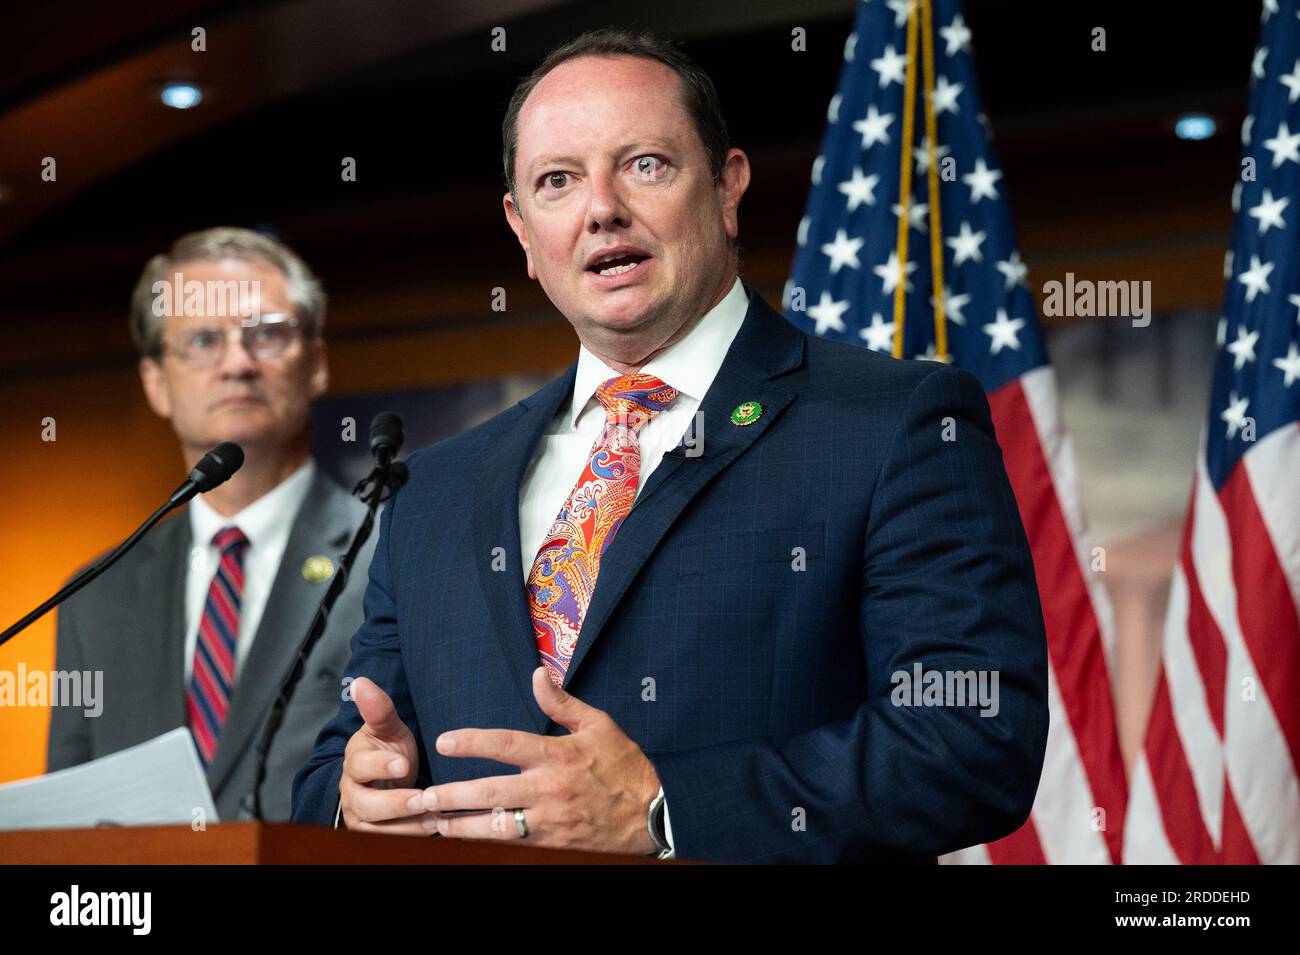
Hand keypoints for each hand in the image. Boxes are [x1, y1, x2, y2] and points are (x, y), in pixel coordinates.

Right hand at [339, 676, 436, 833]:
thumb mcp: (388, 728)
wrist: (386, 777)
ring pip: (377, 829)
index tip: (403, 763)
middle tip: (423, 800)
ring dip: (406, 827)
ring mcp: (361, 817)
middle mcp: (353, 793)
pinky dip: (410, 837)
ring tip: (434, 820)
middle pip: (367, 804)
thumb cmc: (387, 749)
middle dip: (395, 803)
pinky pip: (388, 841)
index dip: (380, 765)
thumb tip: (361, 681)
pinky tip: (434, 830)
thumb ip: (378, 709)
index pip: (361, 765)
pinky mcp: (374, 834)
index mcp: (355, 762)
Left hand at [419, 667, 660, 854]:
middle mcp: (549, 789)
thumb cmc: (624, 766)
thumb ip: (563, 702)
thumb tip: (537, 675)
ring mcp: (550, 820)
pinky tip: (466, 840)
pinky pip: (513, 844)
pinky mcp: (553, 843)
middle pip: (490, 792)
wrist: (651, 813)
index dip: (472, 742)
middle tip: (422, 796)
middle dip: (452, 795)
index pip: (507, 745)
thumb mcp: (599, 725)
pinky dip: (487, 842)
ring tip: (433, 823)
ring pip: (496, 826)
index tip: (444, 741)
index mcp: (558, 755)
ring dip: (460, 826)